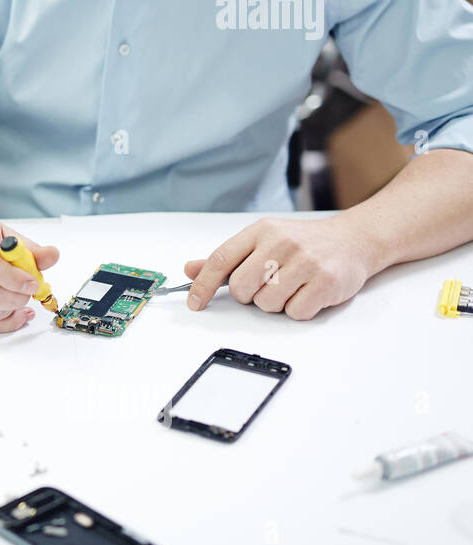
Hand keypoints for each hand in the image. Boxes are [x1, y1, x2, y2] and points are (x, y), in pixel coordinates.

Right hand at [0, 216, 58, 332]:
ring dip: (9, 311)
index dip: (14, 278)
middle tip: (28, 294)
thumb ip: (29, 249)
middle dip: (15, 298)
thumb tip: (52, 256)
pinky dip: (2, 323)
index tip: (32, 283)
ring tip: (19, 301)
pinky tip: (14, 314)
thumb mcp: (2, 234)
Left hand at [183, 215, 378, 319]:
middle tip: (266, 285)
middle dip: (248, 295)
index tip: (194, 302)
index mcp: (260, 231)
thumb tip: (190, 269)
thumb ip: (227, 258)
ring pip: (266, 303)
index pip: (221, 260)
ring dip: (274, 303)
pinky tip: (307, 293)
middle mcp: (281, 242)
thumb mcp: (262, 241)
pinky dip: (297, 310)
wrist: (353, 240)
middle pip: (241, 288)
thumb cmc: (303, 243)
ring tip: (290, 286)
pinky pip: (294, 313)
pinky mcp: (325, 282)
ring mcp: (305, 261)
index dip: (202, 285)